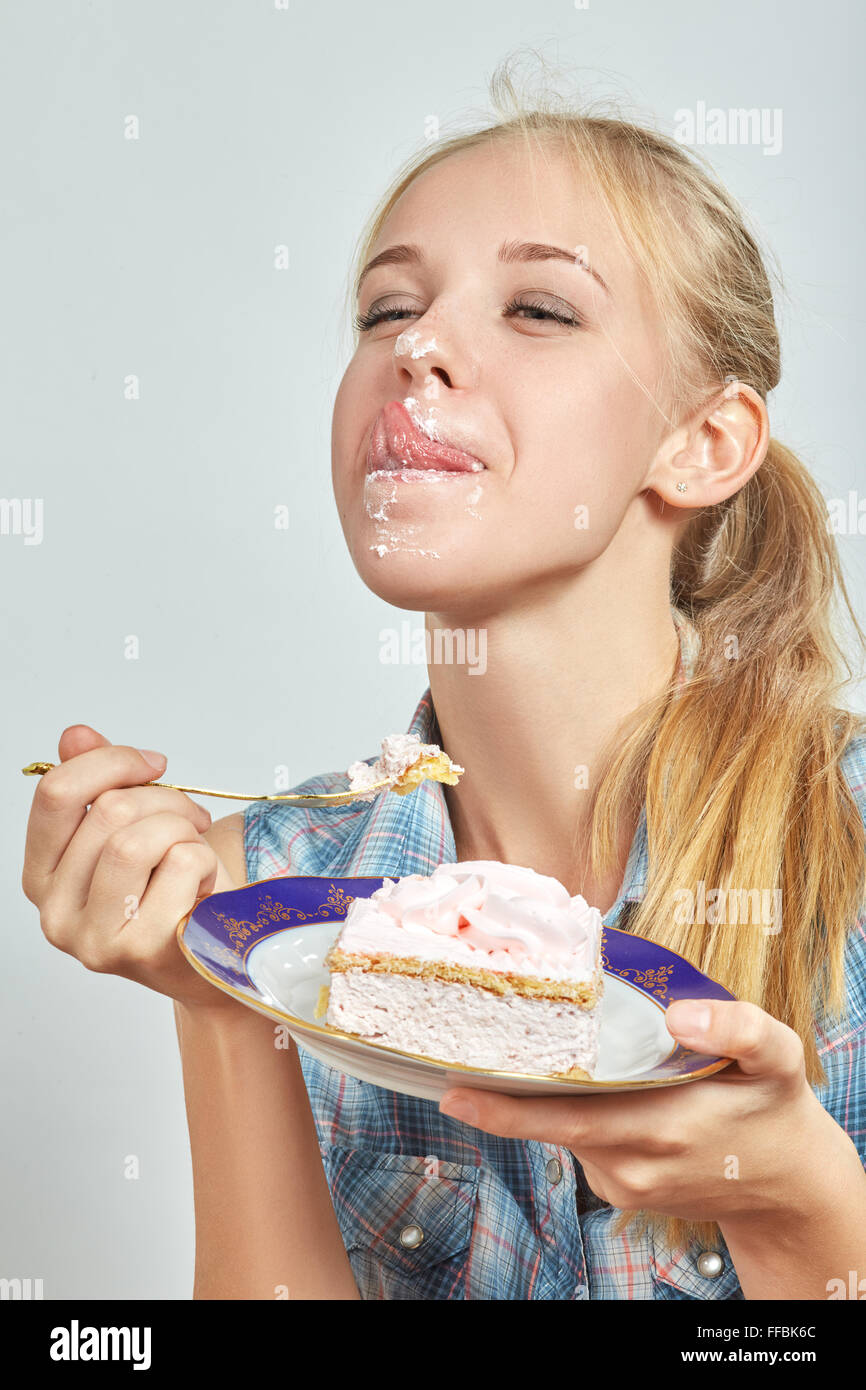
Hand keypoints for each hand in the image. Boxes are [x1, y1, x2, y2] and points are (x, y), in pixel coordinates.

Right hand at [22, 724, 241, 1012]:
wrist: (218, 958)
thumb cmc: (175, 891)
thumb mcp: (135, 831)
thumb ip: (101, 785)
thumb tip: (76, 735)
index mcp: (43, 878)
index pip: (56, 795)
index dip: (111, 762)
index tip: (153, 764)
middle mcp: (56, 915)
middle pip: (107, 812)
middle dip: (163, 799)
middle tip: (190, 817)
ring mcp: (95, 939)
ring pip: (136, 840)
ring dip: (181, 829)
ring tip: (194, 848)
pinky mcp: (142, 951)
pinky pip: (181, 864)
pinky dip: (206, 859)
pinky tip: (204, 886)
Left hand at [439, 999, 847, 1225]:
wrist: (787, 1183)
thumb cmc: (772, 1108)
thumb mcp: (776, 1057)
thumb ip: (738, 1028)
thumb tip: (679, 1014)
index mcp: (663, 1124)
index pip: (567, 1117)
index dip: (508, 1106)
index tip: (457, 1089)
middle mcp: (635, 1161)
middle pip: (547, 1129)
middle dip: (495, 1104)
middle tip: (447, 1073)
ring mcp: (626, 1182)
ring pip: (564, 1133)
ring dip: (539, 1100)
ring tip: (521, 1055)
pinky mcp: (623, 1189)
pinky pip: (581, 1144)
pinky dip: (568, 1115)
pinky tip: (576, 1084)